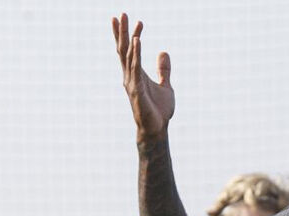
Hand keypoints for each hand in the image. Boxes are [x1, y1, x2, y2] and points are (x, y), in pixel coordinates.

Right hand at [112, 13, 173, 141]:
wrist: (157, 128)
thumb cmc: (158, 110)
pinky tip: (137, 41)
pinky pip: (135, 68)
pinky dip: (136, 53)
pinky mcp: (136, 89)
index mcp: (136, 73)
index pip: (130, 50)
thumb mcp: (166, 85)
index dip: (131, 35)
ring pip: (127, 55)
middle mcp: (130, 75)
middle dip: (123, 31)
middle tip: (122, 13)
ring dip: (128, 37)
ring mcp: (131, 82)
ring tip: (128, 20)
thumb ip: (164, 70)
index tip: (136, 20)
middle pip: (124, 49)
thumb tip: (163, 52)